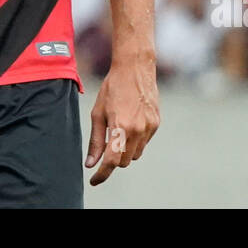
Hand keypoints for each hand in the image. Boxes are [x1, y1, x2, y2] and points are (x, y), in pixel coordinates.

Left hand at [85, 53, 159, 185]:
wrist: (135, 68)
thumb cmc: (113, 88)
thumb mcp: (98, 113)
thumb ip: (96, 140)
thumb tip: (90, 163)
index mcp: (121, 127)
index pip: (112, 161)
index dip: (102, 174)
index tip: (95, 180)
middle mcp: (138, 130)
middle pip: (124, 161)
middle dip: (113, 160)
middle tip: (105, 147)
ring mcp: (149, 127)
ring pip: (136, 154)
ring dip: (125, 151)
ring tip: (118, 130)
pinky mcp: (156, 123)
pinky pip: (144, 142)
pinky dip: (135, 140)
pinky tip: (129, 123)